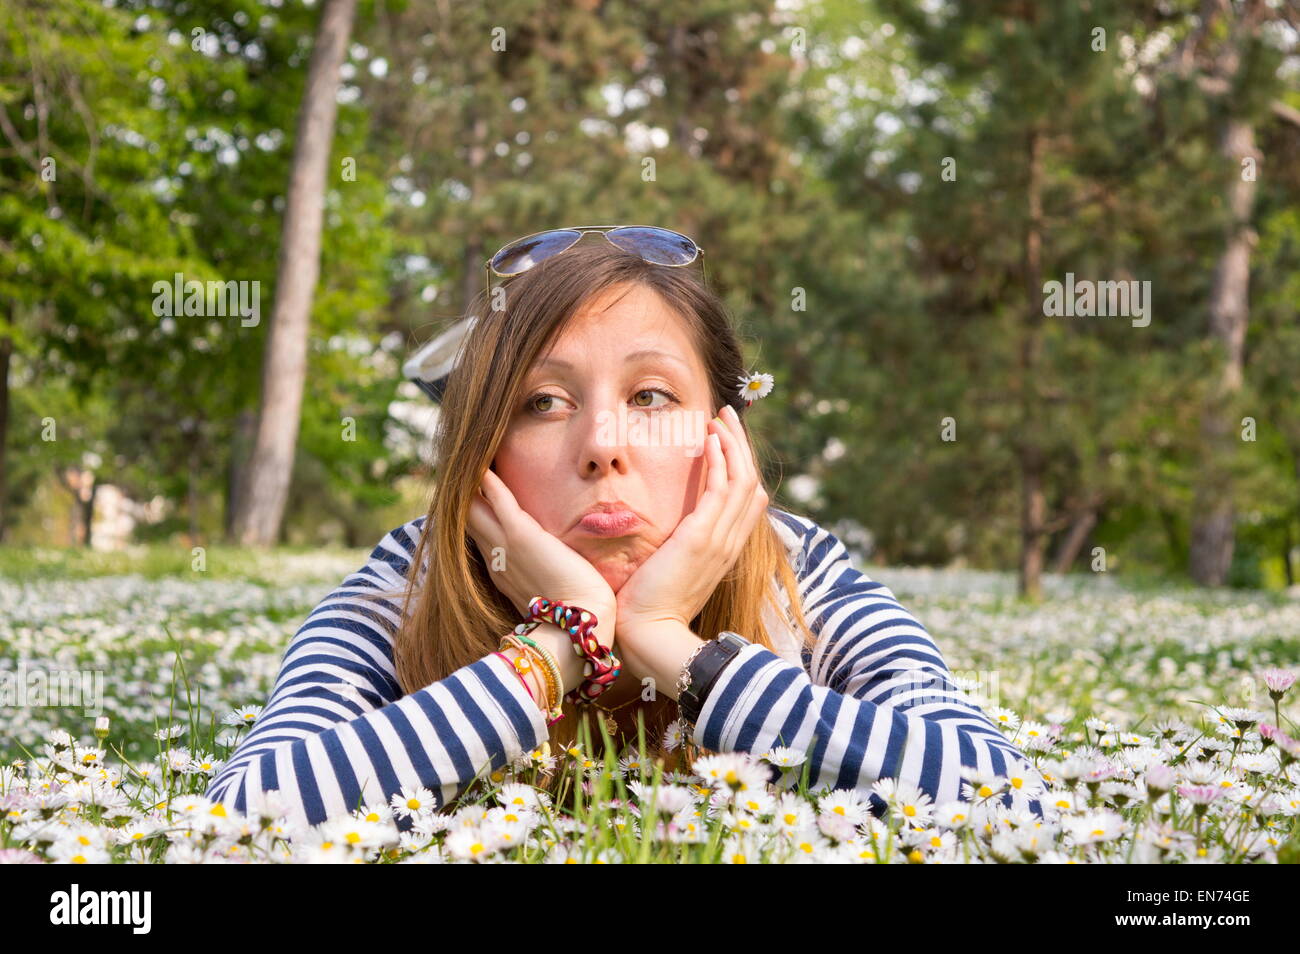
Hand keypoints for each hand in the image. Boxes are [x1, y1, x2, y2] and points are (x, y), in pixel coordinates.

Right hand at [468, 467, 617, 646]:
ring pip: (474, 508)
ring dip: (470, 484)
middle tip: (460, 470)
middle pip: (467, 520)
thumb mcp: (550, 594)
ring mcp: (505, 547)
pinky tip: (482, 465)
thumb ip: (544, 578)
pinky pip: (497, 501)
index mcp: (502, 574)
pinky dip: (488, 482)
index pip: (480, 538)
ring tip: (467, 459)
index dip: (472, 517)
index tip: (470, 498)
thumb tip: (554, 569)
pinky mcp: (521, 535)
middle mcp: (496, 559)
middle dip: (463, 497)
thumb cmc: (575, 613)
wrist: (582, 624)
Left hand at [614, 403, 768, 634]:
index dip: (739, 466)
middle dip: (740, 446)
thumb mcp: (670, 572)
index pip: (746, 500)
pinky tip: (709, 440)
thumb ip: (677, 549)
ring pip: (742, 480)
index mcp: (724, 551)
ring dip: (732, 444)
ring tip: (719, 418)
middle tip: (726, 417)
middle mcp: (729, 543)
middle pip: (750, 483)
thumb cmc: (650, 608)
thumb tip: (666, 533)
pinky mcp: (702, 537)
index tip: (723, 441)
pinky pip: (720, 489)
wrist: (648, 633)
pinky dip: (719, 460)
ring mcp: (719, 540)